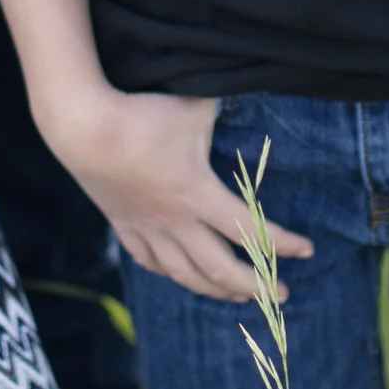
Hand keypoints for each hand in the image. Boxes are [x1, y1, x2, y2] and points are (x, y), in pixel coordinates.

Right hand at [47, 89, 312, 301]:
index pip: (249, 230)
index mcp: (197, 194)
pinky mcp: (122, 222)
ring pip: (184, 274)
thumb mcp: (195, 107)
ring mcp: (145, 226)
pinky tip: (181, 276)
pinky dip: (172, 273)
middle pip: (220, 269)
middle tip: (282, 295)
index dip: (282, 244)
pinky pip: (149, 260)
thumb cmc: (141, 112)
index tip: (307, 251)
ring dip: (215, 289)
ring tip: (237, 297)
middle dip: (255, 285)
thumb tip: (251, 91)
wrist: (81, 126)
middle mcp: (173, 221)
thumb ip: (224, 112)